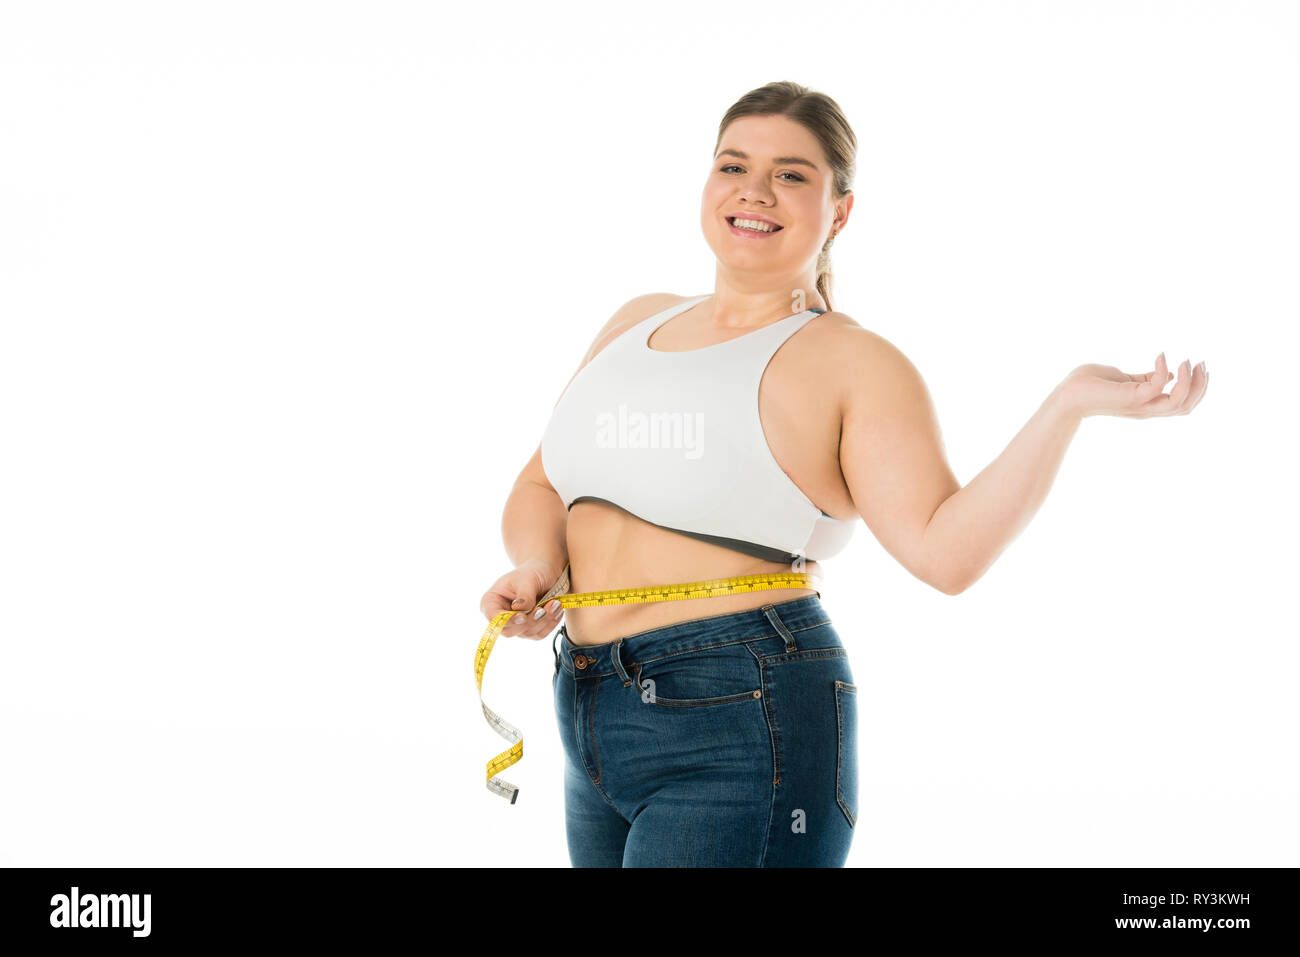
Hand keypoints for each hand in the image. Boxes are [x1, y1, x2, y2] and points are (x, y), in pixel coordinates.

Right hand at [480, 558, 566, 639]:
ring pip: (527, 633)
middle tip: (544, 609)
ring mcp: (515, 625)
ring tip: (555, 604)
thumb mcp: (527, 579)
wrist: (546, 573)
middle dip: (530, 621)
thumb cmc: (533, 572)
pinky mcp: (529, 629)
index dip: (507, 621)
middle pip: (510, 631)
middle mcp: (501, 616)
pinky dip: (550, 624)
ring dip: (544, 621)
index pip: (494, 619)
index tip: (523, 617)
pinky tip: (557, 611)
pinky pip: (539, 634)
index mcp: (491, 602)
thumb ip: (524, 595)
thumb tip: (520, 610)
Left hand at [1061, 353, 1207, 418]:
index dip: (1198, 389)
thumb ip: (1146, 378)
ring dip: (1189, 382)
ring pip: (1178, 403)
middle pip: (1186, 407)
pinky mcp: (1130, 397)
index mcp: (1148, 405)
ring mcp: (1139, 405)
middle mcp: (1146, 409)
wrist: (1066, 394)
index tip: (1202, 367)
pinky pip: (1157, 387)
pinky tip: (1161, 355)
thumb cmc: (1091, 385)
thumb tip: (1166, 375)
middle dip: (1200, 386)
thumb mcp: (1126, 380)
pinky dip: (1164, 370)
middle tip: (1201, 363)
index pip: (1183, 405)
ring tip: (1188, 361)